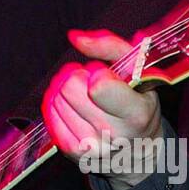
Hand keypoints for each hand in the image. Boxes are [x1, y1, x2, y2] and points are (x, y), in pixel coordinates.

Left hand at [41, 29, 161, 188]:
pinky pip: (49, 115)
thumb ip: (110, 46)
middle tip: (90, 81)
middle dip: (77, 76)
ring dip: (65, 89)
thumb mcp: (139, 72)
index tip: (106, 75)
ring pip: (56, 99)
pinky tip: (71, 106)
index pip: (98, 85)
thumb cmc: (138, 105)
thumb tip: (75, 38)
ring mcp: (91, 147)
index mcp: (136, 114)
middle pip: (70, 87)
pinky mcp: (71, 152)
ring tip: (82, 94)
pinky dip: (57, 105)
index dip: (97, 72)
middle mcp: (113, 134)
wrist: (137, 152)